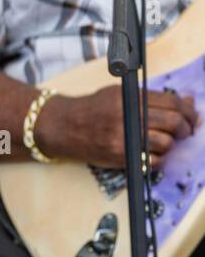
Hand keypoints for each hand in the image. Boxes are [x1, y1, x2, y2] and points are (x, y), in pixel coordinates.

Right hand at [37, 84, 199, 169]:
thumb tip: (188, 103)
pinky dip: (158, 159)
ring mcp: (125, 137)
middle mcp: (129, 115)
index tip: (193, 117)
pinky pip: (154, 161)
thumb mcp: (120, 95)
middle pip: (174, 122)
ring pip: (167, 143)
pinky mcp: (121, 155)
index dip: (189, 111)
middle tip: (185, 131)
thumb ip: (152, 99)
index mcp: (130, 97)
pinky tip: (151, 153)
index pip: (173, 102)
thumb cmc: (92, 110)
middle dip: (186, 128)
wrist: (63, 126)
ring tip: (162, 142)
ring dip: (170, 144)